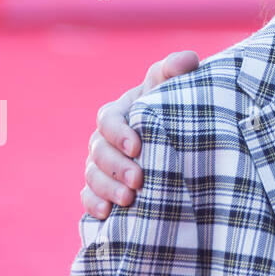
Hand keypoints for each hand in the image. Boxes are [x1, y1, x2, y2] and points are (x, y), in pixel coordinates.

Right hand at [81, 50, 199, 218]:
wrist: (181, 135)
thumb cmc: (174, 105)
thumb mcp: (177, 84)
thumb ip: (178, 68)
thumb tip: (187, 60)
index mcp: (119, 112)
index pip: (108, 120)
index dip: (119, 133)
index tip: (137, 146)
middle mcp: (104, 138)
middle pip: (98, 152)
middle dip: (116, 166)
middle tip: (138, 180)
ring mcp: (100, 163)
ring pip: (92, 175)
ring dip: (107, 188)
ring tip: (129, 200)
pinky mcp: (102, 186)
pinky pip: (88, 196)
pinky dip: (94, 204)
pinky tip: (108, 215)